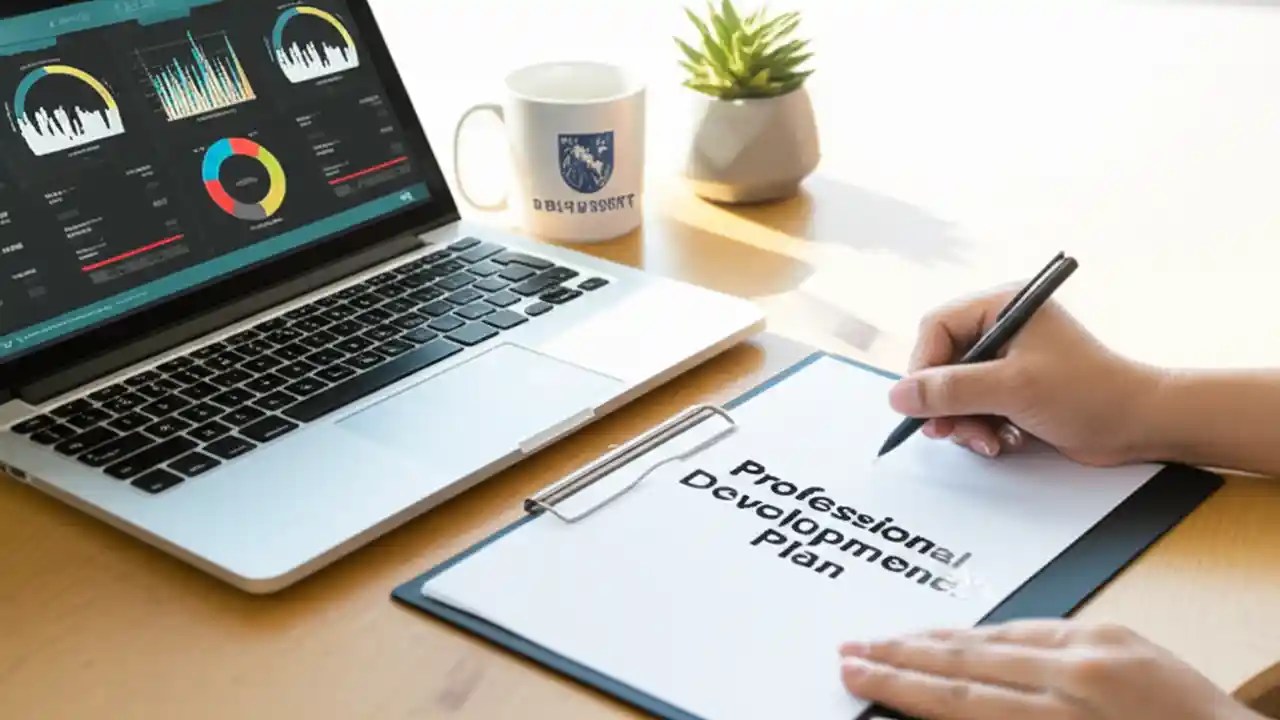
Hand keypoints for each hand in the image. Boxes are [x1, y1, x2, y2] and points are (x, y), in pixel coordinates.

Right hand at [839, 620, 1263, 719]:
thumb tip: (945, 712)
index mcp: (1066, 719)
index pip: (958, 699)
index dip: (898, 685)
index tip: (857, 674)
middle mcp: (1082, 675)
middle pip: (967, 660)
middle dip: (902, 653)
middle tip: (854, 648)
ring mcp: (1105, 648)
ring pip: (997, 636)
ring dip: (939, 639)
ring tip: (892, 639)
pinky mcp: (1122, 636)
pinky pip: (1039, 627)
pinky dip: (994, 633)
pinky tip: (966, 638)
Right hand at [890, 285, 1164, 465]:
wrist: (1141, 425)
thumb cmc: (1089, 393)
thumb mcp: (1012, 389)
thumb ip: (951, 390)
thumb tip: (898, 396)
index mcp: (1004, 306)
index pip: (937, 328)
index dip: (923, 367)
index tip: (921, 403)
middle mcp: (1003, 327)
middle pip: (942, 362)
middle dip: (945, 402)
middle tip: (947, 431)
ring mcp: (1009, 359)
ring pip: (955, 390)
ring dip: (963, 421)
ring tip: (985, 441)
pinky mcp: (1015, 388)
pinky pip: (975, 407)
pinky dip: (980, 428)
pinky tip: (1001, 441)